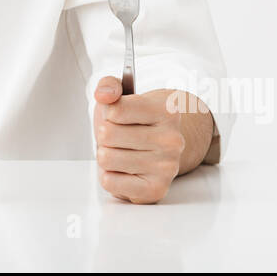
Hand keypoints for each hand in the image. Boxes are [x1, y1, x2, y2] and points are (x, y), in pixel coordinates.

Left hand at [93, 78, 201, 203]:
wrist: (159, 148)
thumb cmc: (136, 120)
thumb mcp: (123, 95)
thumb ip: (109, 85)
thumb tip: (104, 94)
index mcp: (167, 110)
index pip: (115, 110)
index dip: (108, 112)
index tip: (119, 114)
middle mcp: (172, 139)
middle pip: (107, 134)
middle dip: (105, 134)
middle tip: (119, 137)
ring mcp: (166, 167)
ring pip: (105, 158)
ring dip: (106, 155)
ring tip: (121, 152)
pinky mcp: (155, 190)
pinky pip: (109, 181)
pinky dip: (110, 176)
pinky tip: (124, 170)